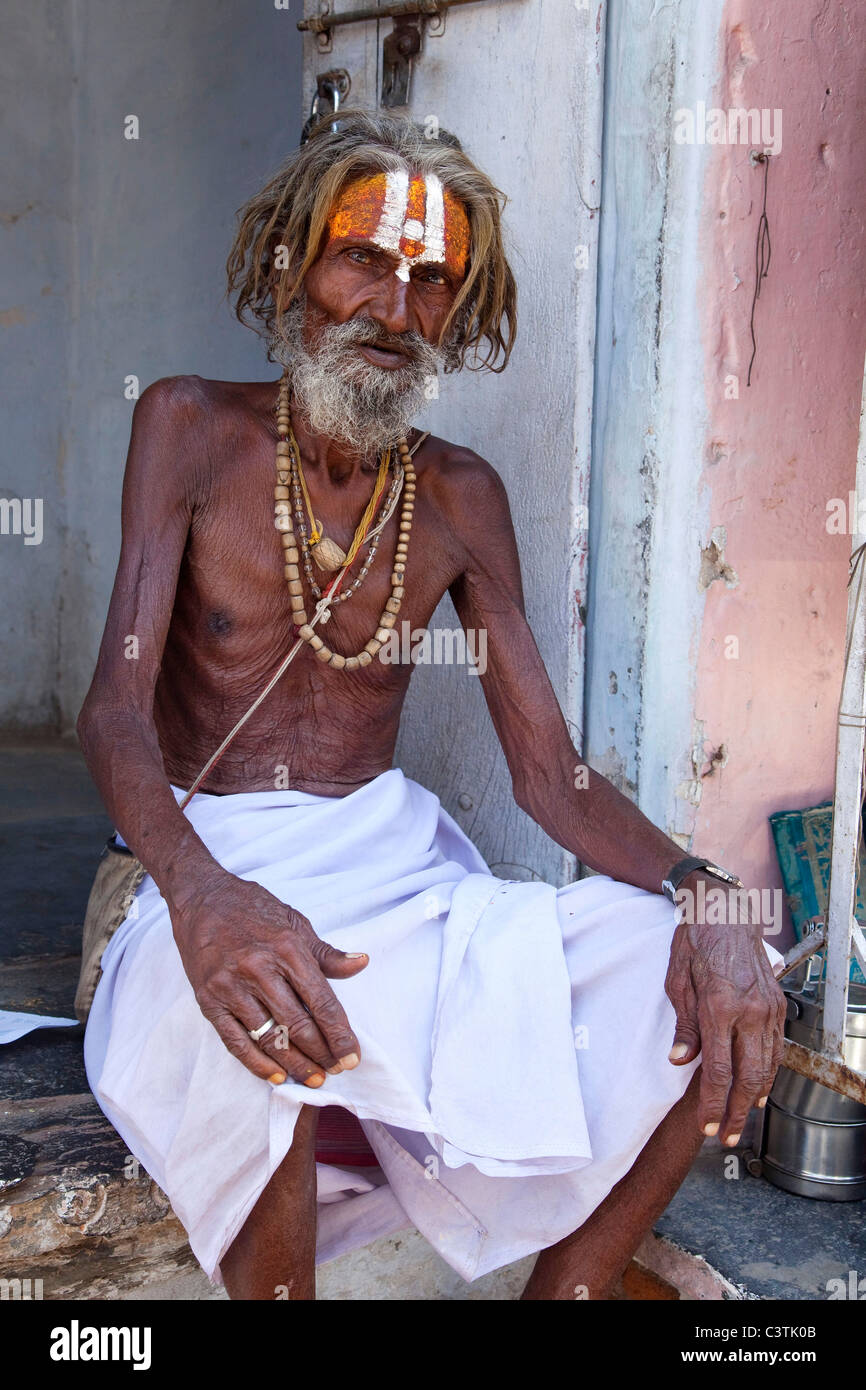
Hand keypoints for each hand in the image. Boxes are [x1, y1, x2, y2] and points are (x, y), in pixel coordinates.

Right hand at [170, 871, 367, 1087]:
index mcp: (287, 949)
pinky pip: (235, 1040)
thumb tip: (361, 963)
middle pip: (298, 1024)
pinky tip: (276, 1075)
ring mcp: (231, 986)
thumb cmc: (251, 909)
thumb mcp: (295, 922)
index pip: (321, 1001)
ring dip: (295, 1063)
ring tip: (313, 1078)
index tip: (352, 1057)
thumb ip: (326, 952)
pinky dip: (256, 1063)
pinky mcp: (208, 1000)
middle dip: (322, 1053)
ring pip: (269, 1037)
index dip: (339, 1034)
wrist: (201, 897)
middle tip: (336, 1071)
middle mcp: (259, 969)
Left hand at [664, 875, 785, 1143]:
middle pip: (748, 1077)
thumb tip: (681, 1062)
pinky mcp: (779, 1005)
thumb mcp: (677, 981)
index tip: (708, 1126)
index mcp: (719, 1007)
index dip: (714, 1104)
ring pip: (767, 1066)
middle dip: (737, 1113)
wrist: (726, 912)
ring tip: (742, 1121)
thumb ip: (683, 1026)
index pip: (718, 1070)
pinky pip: (776, 1048)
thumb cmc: (695, 942)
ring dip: (754, 1098)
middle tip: (727, 1137)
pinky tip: (760, 1089)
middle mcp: (750, 1011)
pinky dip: (769, 1073)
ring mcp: (769, 1008)